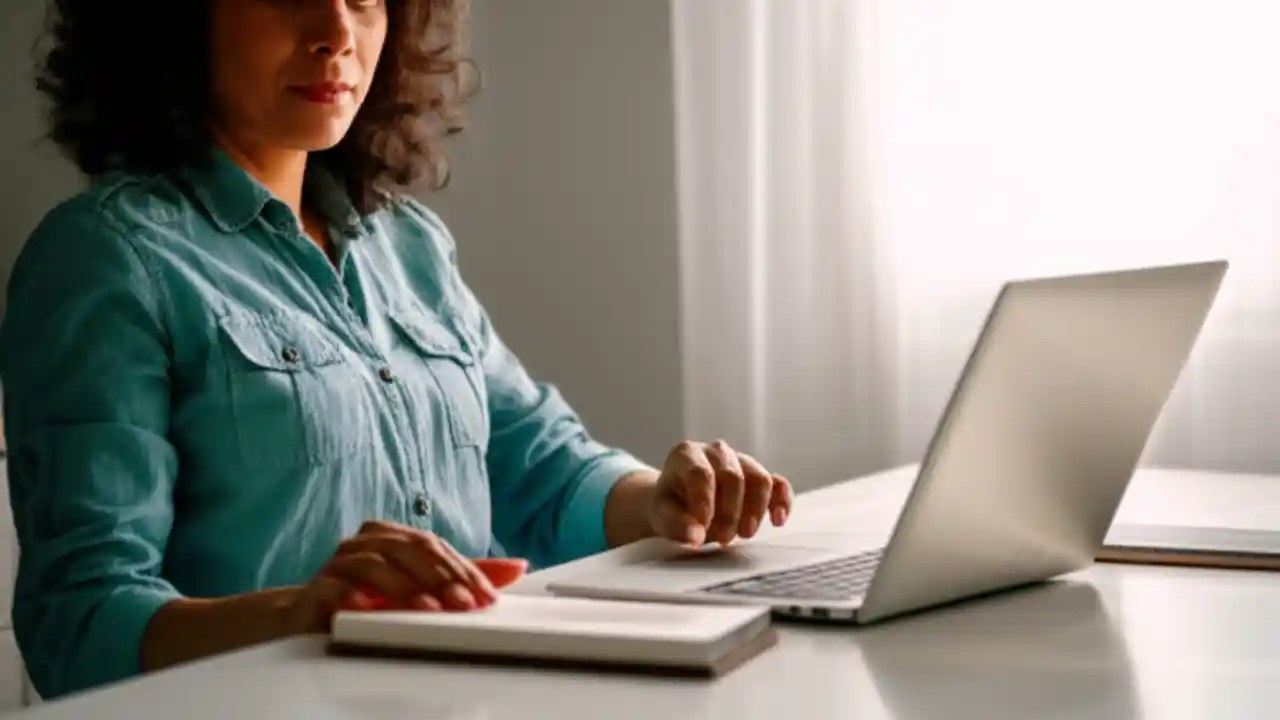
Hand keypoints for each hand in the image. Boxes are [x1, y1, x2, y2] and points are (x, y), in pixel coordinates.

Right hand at [288, 520, 527, 631]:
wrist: (310, 614)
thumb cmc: (370, 596)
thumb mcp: (422, 586)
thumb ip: (463, 575)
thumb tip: (518, 567)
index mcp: (394, 536)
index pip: (435, 547)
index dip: (462, 570)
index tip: (485, 597)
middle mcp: (368, 542)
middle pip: (409, 550)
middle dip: (441, 578)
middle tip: (464, 604)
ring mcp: (340, 561)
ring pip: (375, 565)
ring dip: (405, 587)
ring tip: (428, 609)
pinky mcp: (316, 587)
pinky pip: (335, 586)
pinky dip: (354, 595)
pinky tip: (369, 607)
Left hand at [648, 440, 792, 546]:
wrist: (680, 505)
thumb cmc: (670, 506)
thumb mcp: (662, 515)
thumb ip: (675, 523)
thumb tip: (695, 535)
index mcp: (687, 454)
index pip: (701, 473)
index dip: (704, 501)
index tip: (702, 526)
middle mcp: (716, 452)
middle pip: (733, 477)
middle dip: (730, 512)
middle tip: (723, 539)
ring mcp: (740, 461)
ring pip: (759, 479)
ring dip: (755, 510)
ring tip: (745, 535)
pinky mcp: (758, 476)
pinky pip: (778, 484)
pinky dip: (782, 501)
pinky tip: (778, 520)